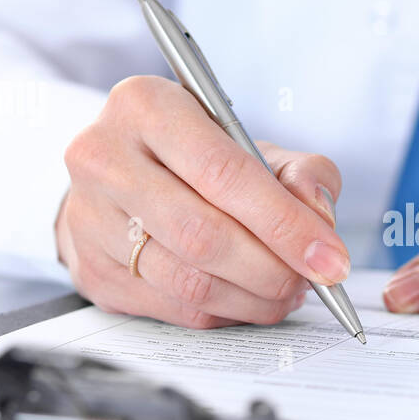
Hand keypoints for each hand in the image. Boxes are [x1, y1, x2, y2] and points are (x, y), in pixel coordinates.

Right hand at [56, 75, 348, 328]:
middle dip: (273, 269)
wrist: (118, 174)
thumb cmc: (191, 155)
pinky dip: (226, 313)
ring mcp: (88, 219)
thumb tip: (319, 219)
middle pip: (203, 235)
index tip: (330, 259)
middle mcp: (104, 158)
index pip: (224, 174)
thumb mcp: (251, 142)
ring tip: (285, 290)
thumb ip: (300, 171)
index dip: (285, 224)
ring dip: (254, 298)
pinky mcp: (91, 270)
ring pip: (189, 282)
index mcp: (147, 106)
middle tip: (310, 282)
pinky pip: (175, 309)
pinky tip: (248, 298)